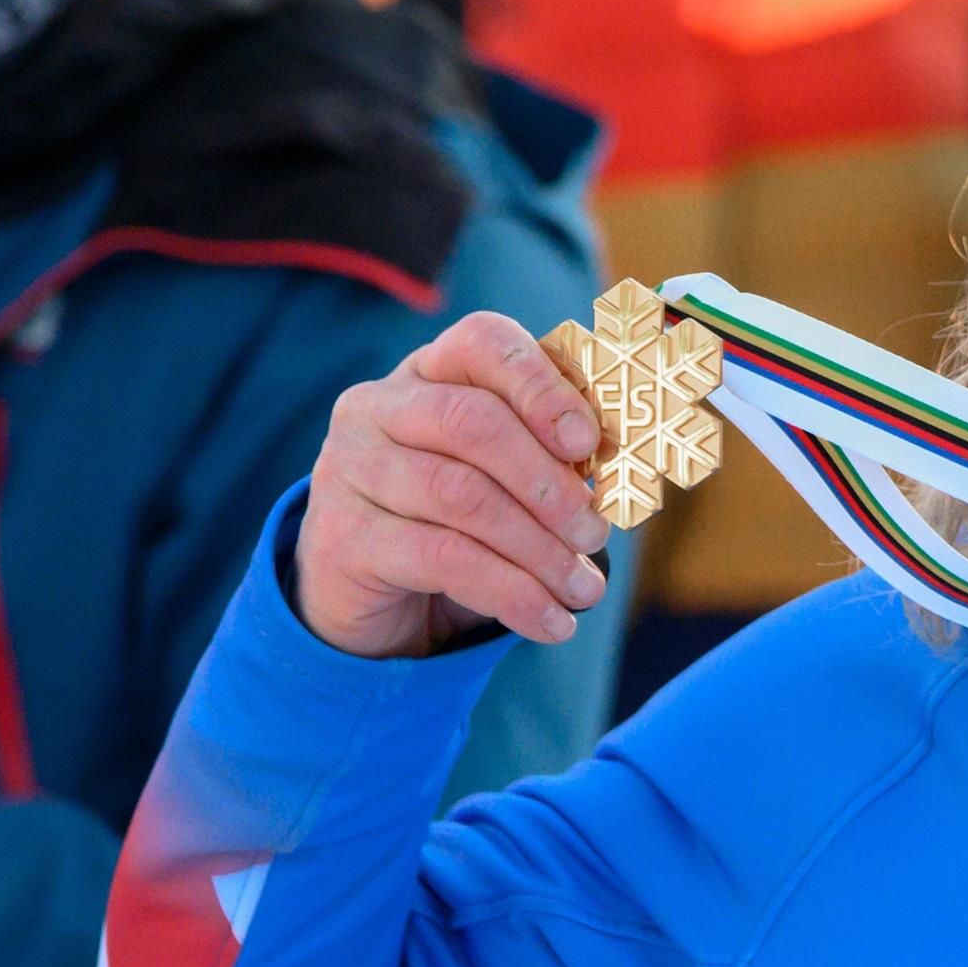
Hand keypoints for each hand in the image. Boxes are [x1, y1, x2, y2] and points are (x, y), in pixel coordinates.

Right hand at [298, 312, 611, 658]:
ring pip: (462, 496)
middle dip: (549, 484)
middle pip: (473, 423)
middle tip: (596, 534)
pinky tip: (551, 622)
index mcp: (430, 370)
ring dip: (539, 550)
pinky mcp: (343, 535)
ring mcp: (350, 467)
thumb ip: (556, 456)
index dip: (543, 388)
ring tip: (583, 588)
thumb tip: (625, 466)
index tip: (589, 443)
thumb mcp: (507, 474)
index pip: (484, 344)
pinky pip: (441, 559)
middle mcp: (378, 406)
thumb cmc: (460, 517)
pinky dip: (511, 593)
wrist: (375, 594)